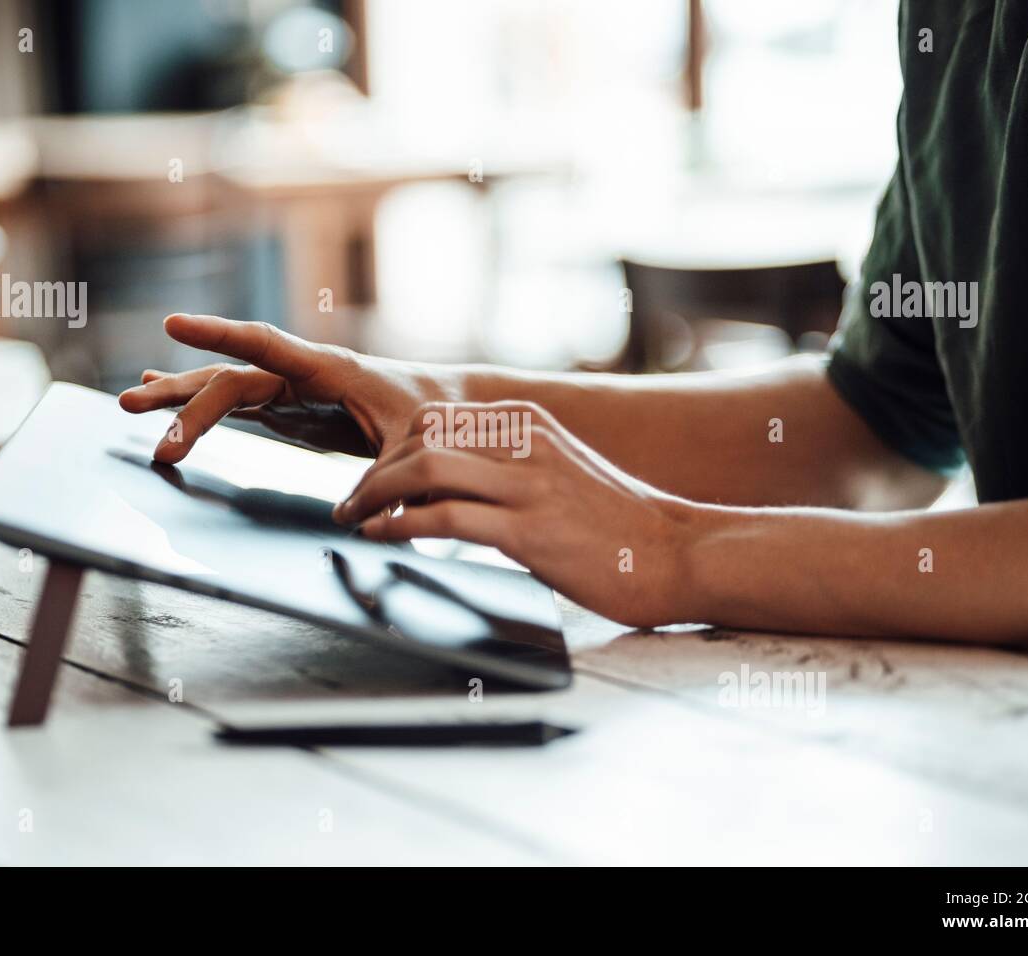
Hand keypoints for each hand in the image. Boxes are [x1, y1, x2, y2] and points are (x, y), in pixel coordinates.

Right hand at [118, 314, 462, 462]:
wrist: (449, 408)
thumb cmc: (436, 418)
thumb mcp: (419, 447)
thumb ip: (389, 480)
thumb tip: (352, 519)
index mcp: (331, 369)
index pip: (268, 346)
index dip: (221, 335)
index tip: (174, 323)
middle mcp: (303, 374)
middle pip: (231, 377)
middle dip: (182, 393)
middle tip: (131, 406)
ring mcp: (293, 391)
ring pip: (226, 389)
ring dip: (180, 397)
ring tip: (131, 401)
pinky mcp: (291, 410)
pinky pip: (236, 405)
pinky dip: (201, 405)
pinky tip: (166, 399)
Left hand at [333, 401, 704, 627]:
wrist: (678, 553)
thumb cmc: (619, 524)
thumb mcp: (559, 473)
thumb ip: (510, 466)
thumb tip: (451, 482)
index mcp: (529, 424)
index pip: (436, 421)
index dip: (390, 451)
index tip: (370, 483)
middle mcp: (525, 443)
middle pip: (421, 438)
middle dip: (373, 472)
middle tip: (349, 504)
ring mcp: (528, 484)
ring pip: (426, 470)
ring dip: (374, 494)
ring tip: (353, 519)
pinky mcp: (530, 530)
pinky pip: (446, 518)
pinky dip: (398, 525)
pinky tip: (379, 536)